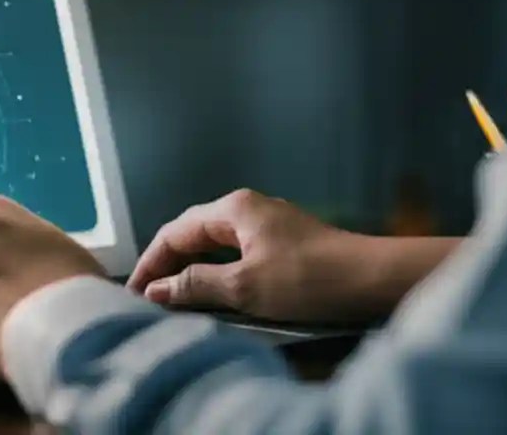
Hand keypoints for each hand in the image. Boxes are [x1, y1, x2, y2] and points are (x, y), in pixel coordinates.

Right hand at [128, 189, 454, 322]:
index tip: (134, 292)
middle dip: (168, 264)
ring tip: (175, 298)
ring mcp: (269, 223)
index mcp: (234, 208)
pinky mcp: (285, 243)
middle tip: (148, 297)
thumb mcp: (245, 286)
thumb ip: (196, 285)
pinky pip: (236, 253)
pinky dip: (217, 272)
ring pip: (216, 244)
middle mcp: (249, 207)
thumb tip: (157, 290)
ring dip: (193, 270)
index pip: (175, 231)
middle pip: (194, 233)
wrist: (373, 279)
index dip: (150, 263)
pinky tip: (216, 293)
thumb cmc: (310, 278)